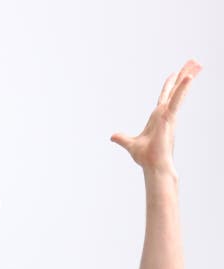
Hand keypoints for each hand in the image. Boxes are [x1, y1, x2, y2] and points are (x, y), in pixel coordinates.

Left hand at [111, 59, 201, 176]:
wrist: (153, 165)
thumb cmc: (146, 156)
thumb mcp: (130, 144)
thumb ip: (122, 138)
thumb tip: (113, 137)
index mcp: (158, 117)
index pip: (165, 96)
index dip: (170, 85)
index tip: (176, 73)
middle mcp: (166, 114)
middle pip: (175, 90)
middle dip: (184, 75)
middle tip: (193, 61)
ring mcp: (169, 115)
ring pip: (179, 92)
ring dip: (187, 77)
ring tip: (197, 63)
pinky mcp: (170, 118)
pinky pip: (177, 100)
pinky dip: (182, 89)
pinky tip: (188, 77)